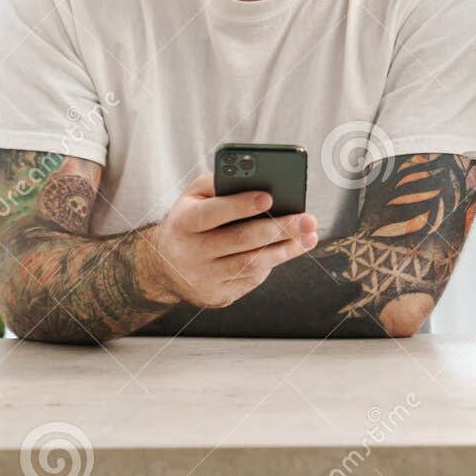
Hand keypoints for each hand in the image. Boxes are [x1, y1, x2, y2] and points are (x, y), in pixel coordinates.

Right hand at [143, 172, 317, 308]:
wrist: (165, 267)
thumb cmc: (190, 221)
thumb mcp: (193, 197)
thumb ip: (220, 183)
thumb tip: (257, 178)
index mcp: (184, 223)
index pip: (213, 213)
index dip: (240, 205)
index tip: (269, 197)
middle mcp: (191, 253)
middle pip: (240, 240)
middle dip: (279, 228)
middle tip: (307, 219)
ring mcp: (204, 278)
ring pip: (252, 264)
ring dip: (285, 249)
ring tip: (309, 236)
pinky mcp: (218, 296)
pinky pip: (252, 279)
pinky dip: (273, 262)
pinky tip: (289, 249)